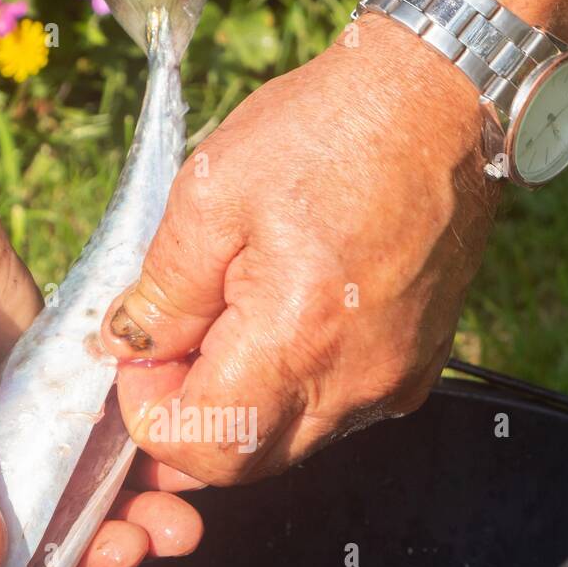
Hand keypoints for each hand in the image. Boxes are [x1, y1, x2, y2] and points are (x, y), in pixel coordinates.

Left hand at [101, 14, 495, 483]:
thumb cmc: (329, 133)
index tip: (142, 359)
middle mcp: (352, 383)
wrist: (439, 103)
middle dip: (192, 420)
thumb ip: (163, 293)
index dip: (151, 416)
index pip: (203, 449)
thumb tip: (128, 348)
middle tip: (175, 347)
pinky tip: (285, 322)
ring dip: (243, 404)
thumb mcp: (210, 196)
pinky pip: (337, 412)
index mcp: (295, 343)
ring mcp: (392, 383)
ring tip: (233, 319)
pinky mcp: (415, 369)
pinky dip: (294, 388)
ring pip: (290, 441)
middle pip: (246, 463)